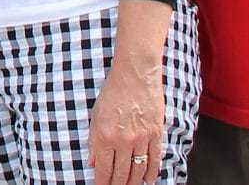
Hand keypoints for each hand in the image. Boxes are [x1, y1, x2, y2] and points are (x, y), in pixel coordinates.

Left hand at [89, 57, 164, 184]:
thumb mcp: (95, 114)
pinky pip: (155, 159)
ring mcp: (141, 139)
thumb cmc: (112, 92)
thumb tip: (92, 162)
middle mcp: (123, 140)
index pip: (103, 169)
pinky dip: (152, 173)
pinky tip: (149, 180)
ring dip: (134, 182)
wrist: (135, 74)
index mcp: (105, 135)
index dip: (102, 183)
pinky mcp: (156, 134)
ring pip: (138, 170)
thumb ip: (94, 140)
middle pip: (121, 173)